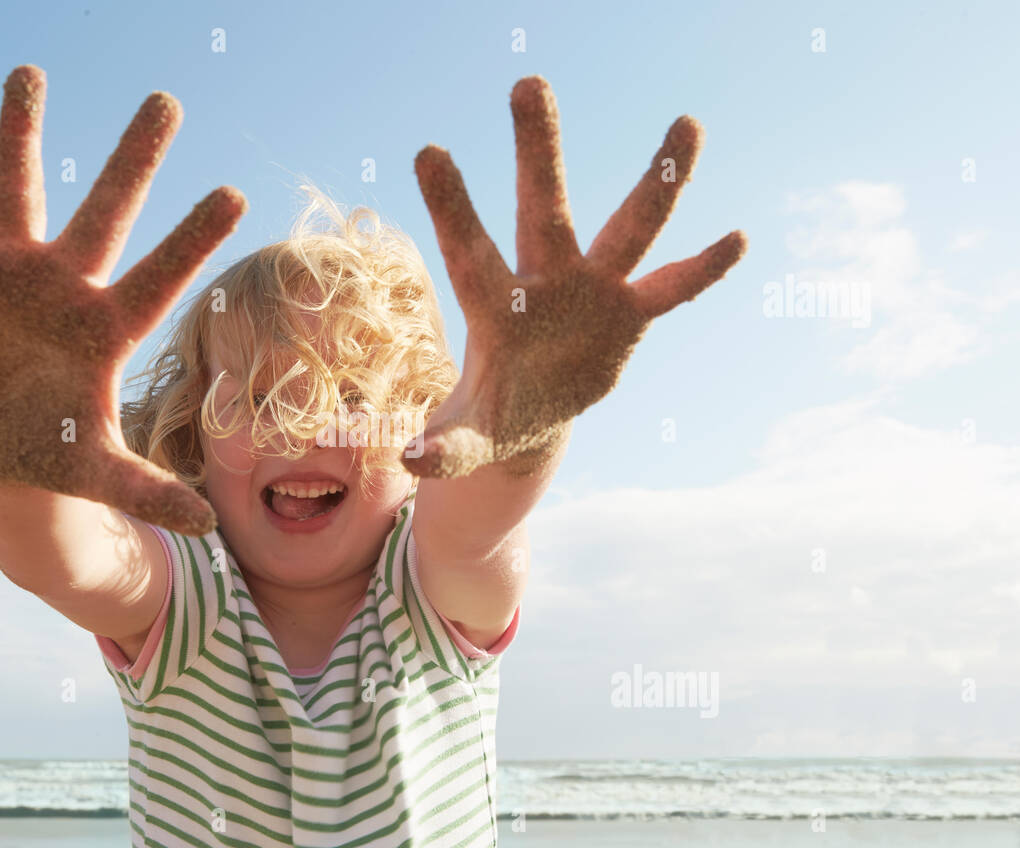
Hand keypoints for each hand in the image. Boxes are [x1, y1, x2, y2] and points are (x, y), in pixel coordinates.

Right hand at [0, 65, 244, 534]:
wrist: (3, 440)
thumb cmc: (59, 448)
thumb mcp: (99, 473)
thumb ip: (147, 491)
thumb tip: (207, 527)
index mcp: (108, 328)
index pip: (158, 276)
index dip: (191, 238)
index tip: (235, 192)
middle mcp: (69, 288)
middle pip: (106, 212)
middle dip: (133, 158)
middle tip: (167, 100)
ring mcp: (17, 276)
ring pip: (20, 192)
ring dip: (20, 135)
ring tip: (30, 72)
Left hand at [405, 75, 746, 478]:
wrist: (531, 415)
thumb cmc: (490, 415)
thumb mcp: (467, 437)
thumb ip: (445, 448)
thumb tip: (412, 461)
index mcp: (494, 307)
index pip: (469, 251)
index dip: (452, 207)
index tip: (428, 151)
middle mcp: (545, 282)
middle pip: (542, 210)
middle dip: (537, 153)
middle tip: (529, 82)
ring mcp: (593, 291)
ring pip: (629, 228)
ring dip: (659, 181)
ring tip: (690, 123)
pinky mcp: (631, 314)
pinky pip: (673, 287)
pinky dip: (701, 269)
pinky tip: (738, 237)